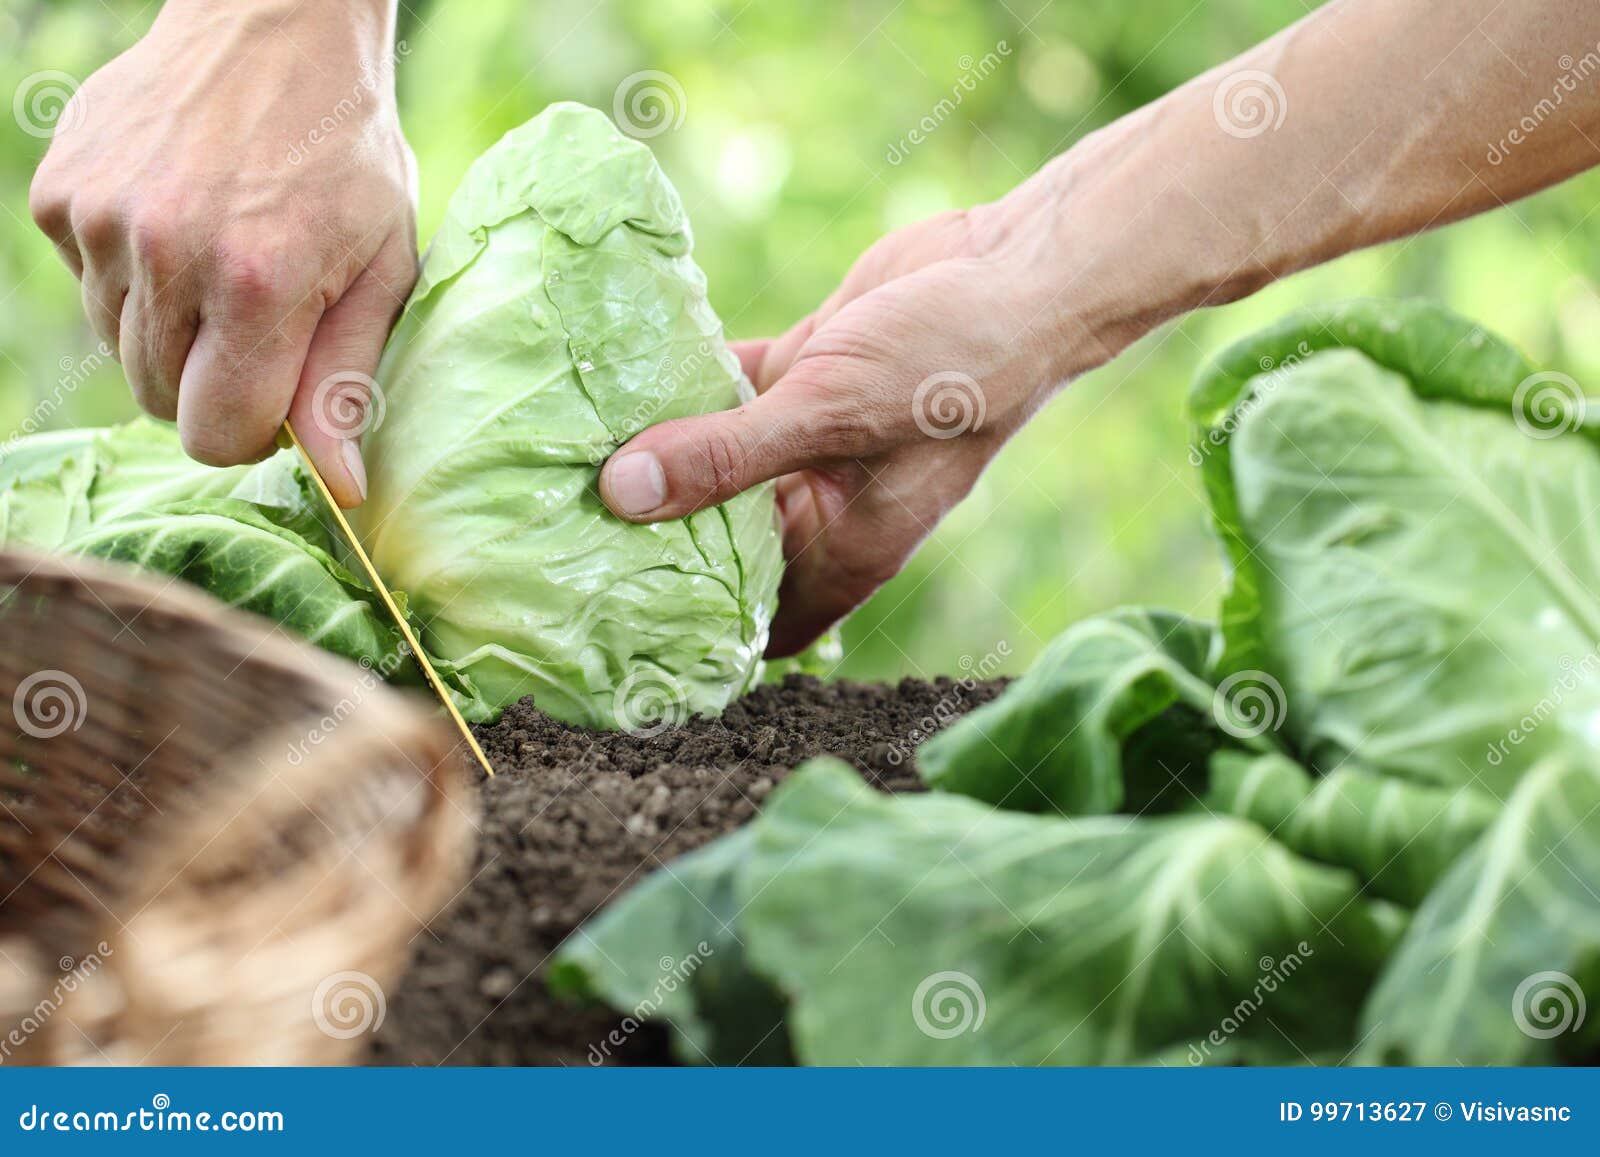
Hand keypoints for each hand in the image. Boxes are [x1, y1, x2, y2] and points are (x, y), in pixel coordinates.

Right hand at [28, 0, 414, 506]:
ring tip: (220, 264)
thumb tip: (342, 489)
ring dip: (168, 333)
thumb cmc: (346, 156)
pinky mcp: (58, 196)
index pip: (215, 433)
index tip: (274, 399)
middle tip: (256, 326)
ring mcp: (100, 221)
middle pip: (159, 402)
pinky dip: (131, 279)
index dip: (250, 432)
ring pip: (119, 351)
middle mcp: (165, 253)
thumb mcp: (381, 268)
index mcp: (256, 283)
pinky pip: (88, 290)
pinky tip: (179, 223)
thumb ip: (347, 380)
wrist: (274, 28)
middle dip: (208, 386)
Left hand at [598, 205, 1086, 656]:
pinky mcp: (803, 375)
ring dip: (655, 452)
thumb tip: (617, 496)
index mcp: (842, 550)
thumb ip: (726, 456)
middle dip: (647, 536)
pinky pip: (728, 391)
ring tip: (559, 455)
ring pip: (713, 459)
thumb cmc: (949, 368)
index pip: (753, 622)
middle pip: (716, 541)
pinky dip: (682, 381)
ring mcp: (810, 440)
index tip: (606, 620)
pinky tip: (617, 367)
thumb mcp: (832, 415)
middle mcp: (822, 506)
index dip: (690, 632)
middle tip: (552, 530)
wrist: (1015, 272)